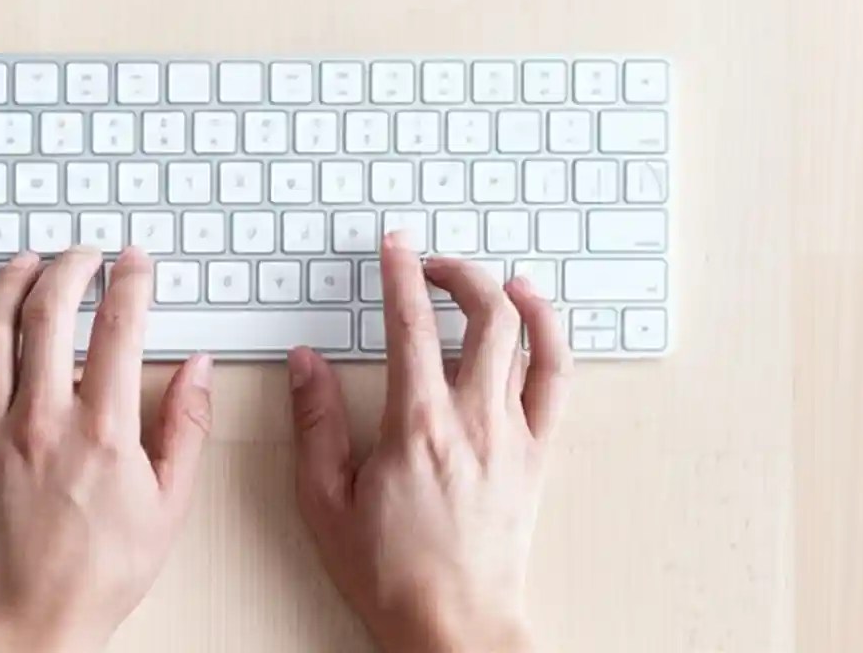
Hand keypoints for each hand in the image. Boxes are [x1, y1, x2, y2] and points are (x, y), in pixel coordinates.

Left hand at [0, 247, 212, 652]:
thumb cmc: (101, 573)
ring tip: (26, 262)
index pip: (119, 327)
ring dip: (9, 284)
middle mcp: (42, 420)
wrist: (31, 627)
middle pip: (50, 312)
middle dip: (71, 267)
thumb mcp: (169, 505)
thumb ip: (188, 429)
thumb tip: (200, 369)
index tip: (135, 263)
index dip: (131, 281)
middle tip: (84, 255)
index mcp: (103, 431)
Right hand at [287, 233, 570, 652]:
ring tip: (489, 278)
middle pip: (482, 315)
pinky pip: (557, 381)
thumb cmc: (390, 572)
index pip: (410, 324)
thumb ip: (314, 424)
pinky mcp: (537, 454)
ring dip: (507, 295)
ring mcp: (513, 434)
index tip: (394, 247)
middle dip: (456, 272)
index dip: (400, 273)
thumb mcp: (325, 500)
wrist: (455, 625)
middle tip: (430, 263)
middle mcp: (473, 419)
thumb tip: (305, 364)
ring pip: (526, 338)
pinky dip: (551, 337)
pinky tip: (536, 319)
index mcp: (416, 426)